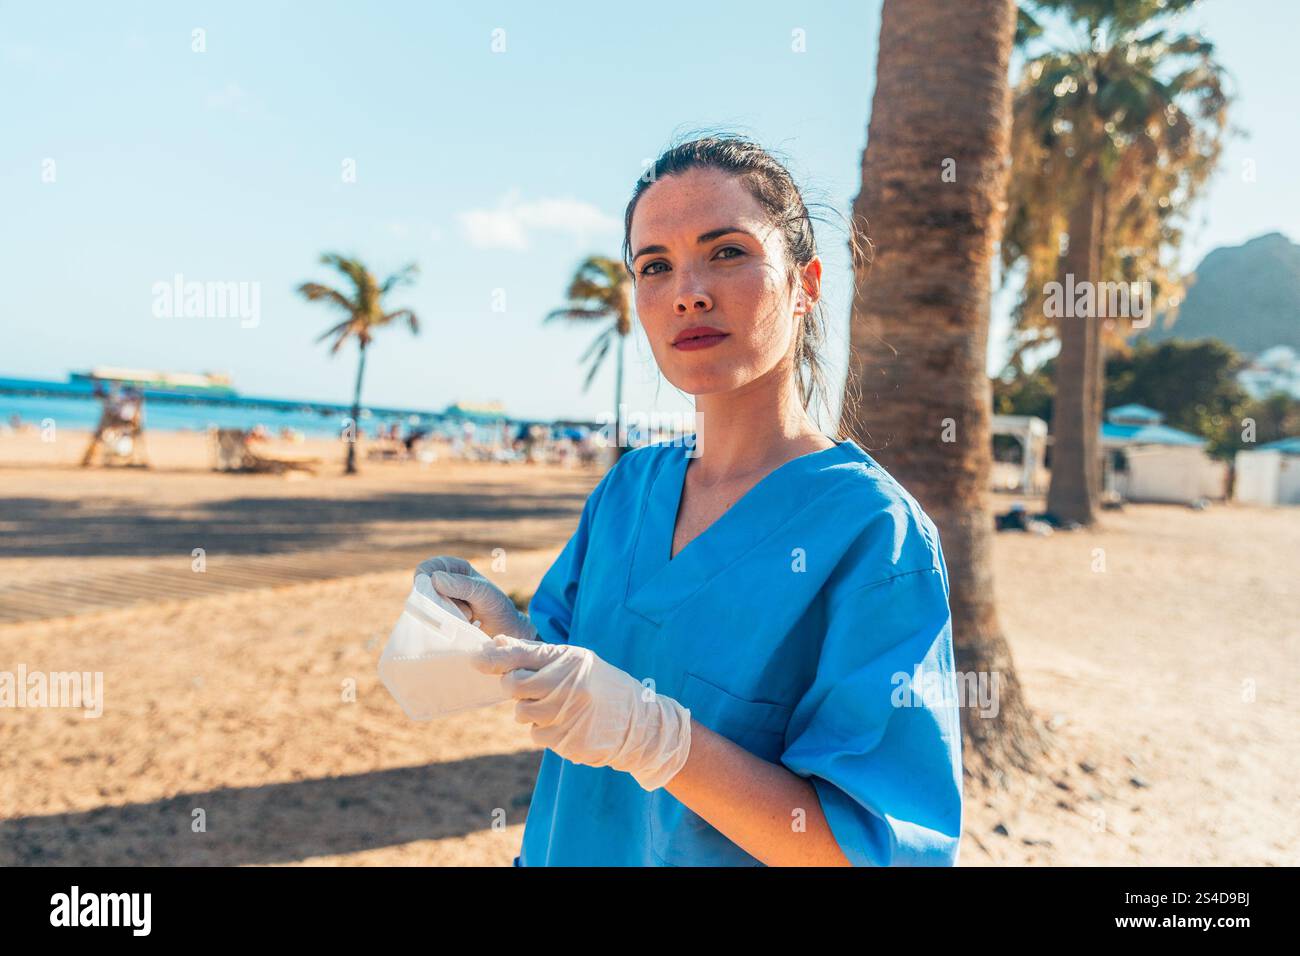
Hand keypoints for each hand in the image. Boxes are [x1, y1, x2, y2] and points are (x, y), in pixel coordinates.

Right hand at [414, 556, 537, 640]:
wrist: (505, 631)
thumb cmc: (497, 607)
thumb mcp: (484, 593)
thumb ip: (463, 585)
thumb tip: (435, 579)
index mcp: (452, 568)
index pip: (426, 568)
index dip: (426, 581)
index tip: (438, 595)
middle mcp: (443, 583)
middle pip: (423, 591)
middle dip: (442, 603)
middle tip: (466, 611)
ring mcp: (440, 602)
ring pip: (427, 608)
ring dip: (447, 616)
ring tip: (469, 618)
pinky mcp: (440, 619)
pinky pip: (431, 622)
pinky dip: (446, 626)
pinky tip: (464, 626)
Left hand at [473, 635, 691, 791]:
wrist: (639, 724)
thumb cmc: (600, 685)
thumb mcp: (575, 661)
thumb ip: (535, 654)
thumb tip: (494, 644)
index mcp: (570, 661)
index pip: (522, 655)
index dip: (494, 657)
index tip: (477, 658)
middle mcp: (567, 686)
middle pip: (513, 686)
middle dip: (514, 686)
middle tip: (530, 687)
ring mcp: (567, 716)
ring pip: (521, 713)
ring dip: (530, 711)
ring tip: (557, 706)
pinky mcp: (566, 742)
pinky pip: (536, 735)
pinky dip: (544, 730)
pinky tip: (566, 724)